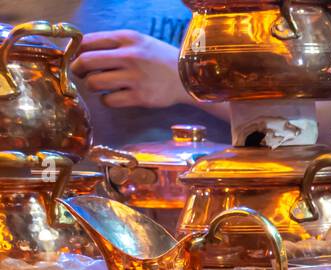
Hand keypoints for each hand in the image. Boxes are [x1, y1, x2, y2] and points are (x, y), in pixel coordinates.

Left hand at [71, 31, 189, 109]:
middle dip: (77, 69)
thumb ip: (112, 43)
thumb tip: (80, 51)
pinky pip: (109, 100)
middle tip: (80, 73)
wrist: (187, 77)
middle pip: (86, 62)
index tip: (76, 58)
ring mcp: (135, 78)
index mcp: (127, 39)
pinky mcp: (141, 97)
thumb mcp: (138, 41)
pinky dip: (106, 100)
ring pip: (95, 83)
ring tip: (99, 85)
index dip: (75, 51)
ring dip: (92, 85)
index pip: (87, 42)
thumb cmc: (158, 59)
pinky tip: (113, 96)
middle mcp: (130, 56)